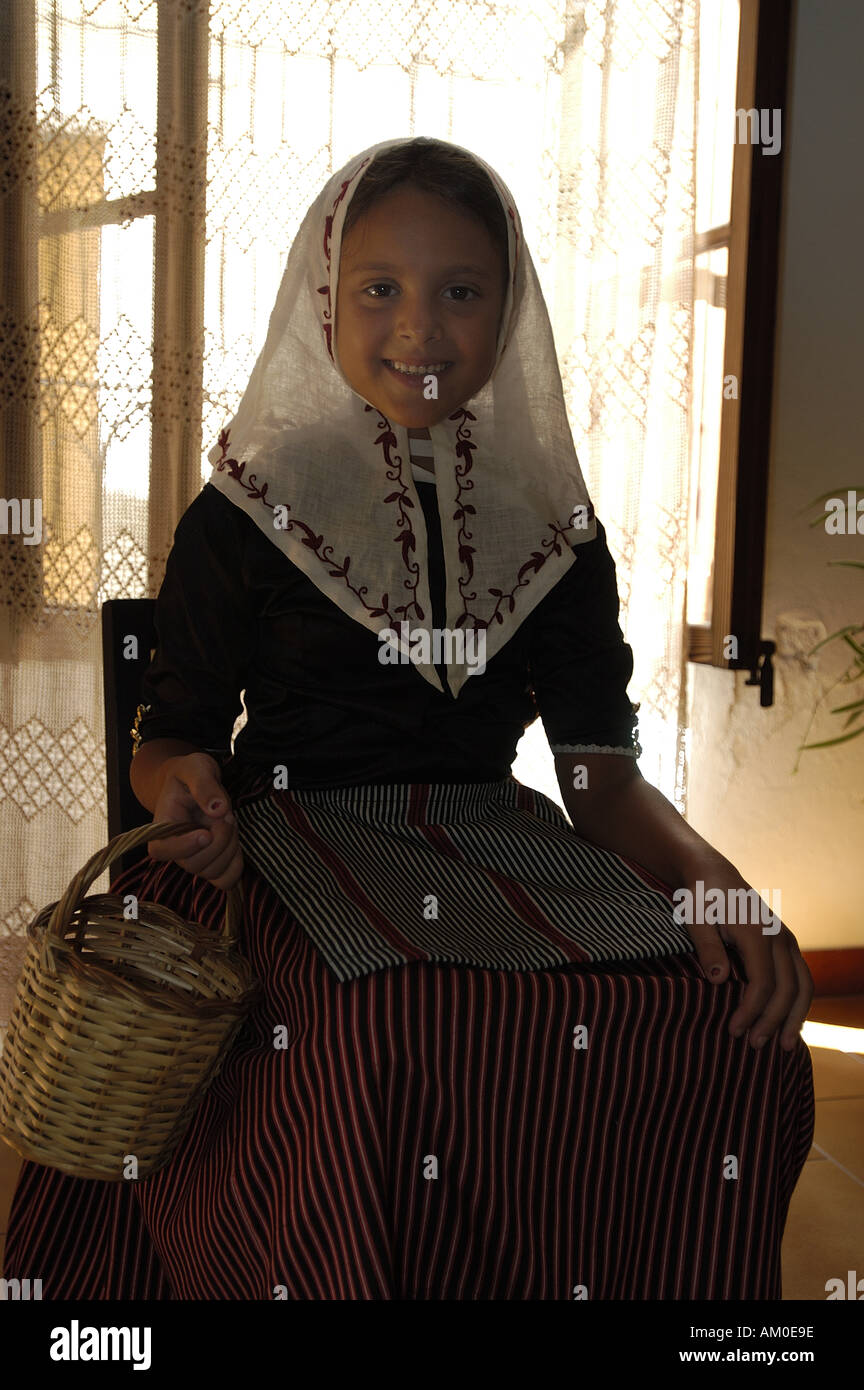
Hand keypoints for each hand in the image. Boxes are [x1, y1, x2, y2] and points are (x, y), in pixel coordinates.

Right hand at [148, 752, 243, 889]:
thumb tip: (217, 809)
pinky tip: (235, 840)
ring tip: (228, 822)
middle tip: (226, 816)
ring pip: (213, 873)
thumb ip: (204, 784)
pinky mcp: (212, 865)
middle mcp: (175, 848)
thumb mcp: (195, 767)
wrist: (194, 784)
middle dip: (219, 839)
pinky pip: (226, 880)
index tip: (206, 832)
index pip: (162, 851)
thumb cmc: (189, 774)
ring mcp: (194, 859)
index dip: (184, 847)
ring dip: (230, 847)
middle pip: (194, 865)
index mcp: (162, 826)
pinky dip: (237, 863)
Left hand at [675, 854, 812, 1051]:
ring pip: (803, 985)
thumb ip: (707, 947)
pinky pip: (801, 978)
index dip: (750, 1011)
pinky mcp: (786, 943)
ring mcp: (786, 940)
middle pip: (787, 989)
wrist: (713, 873)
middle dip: (773, 1021)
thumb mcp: (695, 918)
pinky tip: (790, 1023)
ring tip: (784, 1047)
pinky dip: (799, 1003)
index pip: (762, 983)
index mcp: (757, 932)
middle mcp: (779, 937)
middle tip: (754, 1046)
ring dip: (795, 1017)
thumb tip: (718, 980)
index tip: (733, 1031)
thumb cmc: (701, 898)